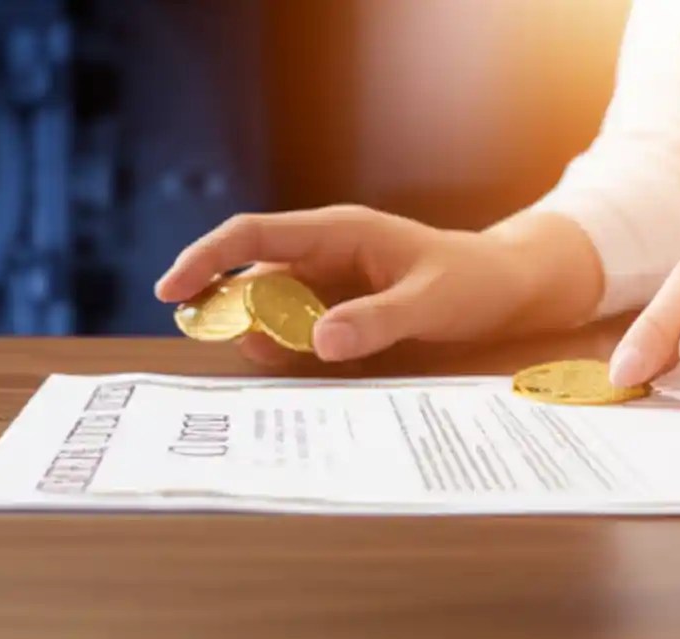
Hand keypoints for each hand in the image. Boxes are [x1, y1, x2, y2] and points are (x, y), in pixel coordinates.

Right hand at [155, 205, 603, 365]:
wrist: (508, 289)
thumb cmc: (474, 283)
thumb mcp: (431, 303)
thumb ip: (377, 321)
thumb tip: (318, 341)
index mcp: (339, 232)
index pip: (254, 236)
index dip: (207, 259)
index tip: (171, 290)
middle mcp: (326, 253)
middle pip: (252, 274)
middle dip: (224, 305)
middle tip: (203, 339)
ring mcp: (331, 282)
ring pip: (271, 306)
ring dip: (258, 333)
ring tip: (268, 359)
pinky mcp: (340, 310)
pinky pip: (297, 328)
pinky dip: (286, 347)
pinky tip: (292, 365)